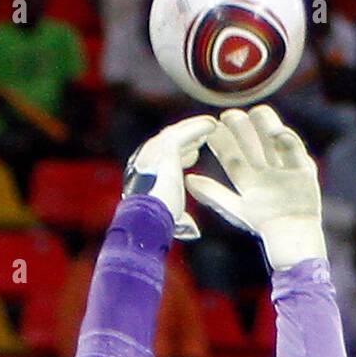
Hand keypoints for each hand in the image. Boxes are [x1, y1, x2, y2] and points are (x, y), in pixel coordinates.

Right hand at [123, 113, 215, 239]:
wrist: (150, 218)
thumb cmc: (157, 225)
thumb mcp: (170, 220)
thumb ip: (181, 220)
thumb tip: (194, 231)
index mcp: (143, 176)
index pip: (161, 162)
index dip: (178, 157)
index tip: (194, 155)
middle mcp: (145, 160)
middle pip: (168, 144)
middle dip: (186, 139)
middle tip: (202, 138)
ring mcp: (154, 151)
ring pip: (176, 135)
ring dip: (194, 129)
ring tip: (211, 127)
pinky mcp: (166, 147)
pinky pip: (184, 133)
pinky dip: (198, 127)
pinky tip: (212, 125)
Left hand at [186, 106, 325, 268]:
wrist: (291, 234)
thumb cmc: (263, 223)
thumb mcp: (233, 207)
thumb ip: (212, 193)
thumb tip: (188, 179)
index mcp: (245, 177)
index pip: (229, 151)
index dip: (220, 138)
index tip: (212, 127)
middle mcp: (263, 168)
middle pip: (248, 138)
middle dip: (239, 125)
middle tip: (230, 117)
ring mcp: (282, 165)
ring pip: (270, 135)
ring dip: (262, 122)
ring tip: (254, 116)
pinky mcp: (303, 166)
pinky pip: (293, 147)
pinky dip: (285, 138)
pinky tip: (276, 133)